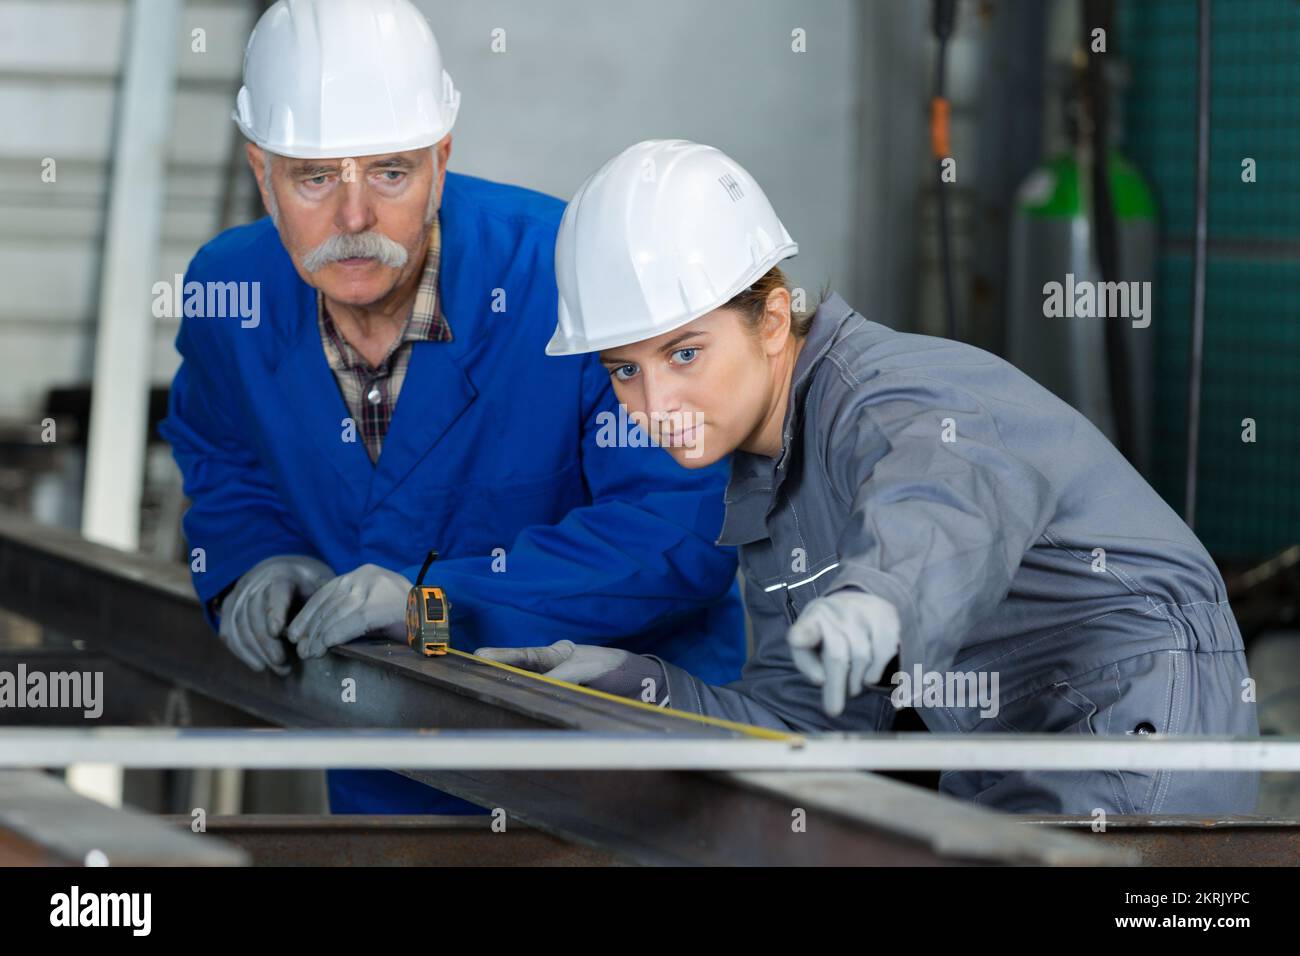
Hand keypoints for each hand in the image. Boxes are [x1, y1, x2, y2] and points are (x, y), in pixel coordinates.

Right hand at [218, 554, 332, 675]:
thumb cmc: (308, 584)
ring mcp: (240, 594)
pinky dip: (240, 650)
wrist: (284, 570)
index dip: (274, 611)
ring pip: (239, 623)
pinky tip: (257, 665)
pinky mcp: (230, 606)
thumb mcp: (321, 585)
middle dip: (267, 642)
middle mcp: (256, 582)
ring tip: (275, 668)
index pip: (275, 592)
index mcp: (282, 575)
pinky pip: (228, 630)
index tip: (277, 632)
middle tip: (282, 664)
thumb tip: (333, 630)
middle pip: (254, 612)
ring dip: (255, 650)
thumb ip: (326, 603)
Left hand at [286, 564, 412, 658]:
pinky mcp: (382, 604)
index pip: (326, 593)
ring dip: (319, 636)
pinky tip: (325, 646)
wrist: (439, 617)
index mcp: (363, 574)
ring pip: (336, 613)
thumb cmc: (406, 618)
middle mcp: (366, 575)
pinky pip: (352, 622)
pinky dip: (335, 635)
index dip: (307, 614)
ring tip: (309, 653)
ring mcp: (375, 588)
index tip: (294, 633)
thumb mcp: (374, 608)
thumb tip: (316, 632)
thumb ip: (349, 612)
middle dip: (310, 628)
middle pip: (328, 603)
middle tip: (300, 650)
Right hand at [475, 640, 666, 701]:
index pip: (521, 655)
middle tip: (474, 684)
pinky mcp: (565, 713)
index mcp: (555, 655)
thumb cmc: (615, 668)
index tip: (476, 659)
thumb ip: (562, 677)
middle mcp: (551, 674)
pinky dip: (533, 719)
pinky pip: (545, 715)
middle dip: (497, 680)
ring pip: (529, 698)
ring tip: (491, 705)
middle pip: (518, 677)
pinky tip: (521, 727)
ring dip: (515, 702)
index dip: (499, 657)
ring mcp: (556, 693)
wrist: (645, 687)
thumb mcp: (588, 667)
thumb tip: (537, 689)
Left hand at [786, 590, 900, 716]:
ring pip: (862, 658)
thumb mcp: (810, 646)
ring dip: (856, 681)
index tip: (798, 641)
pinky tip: (868, 676)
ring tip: (851, 686)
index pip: (805, 627)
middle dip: (836, 687)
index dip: (802, 635)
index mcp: (813, 617)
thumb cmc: (828, 636)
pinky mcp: (885, 615)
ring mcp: (863, 610)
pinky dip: (876, 672)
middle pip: (837, 656)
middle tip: (833, 710)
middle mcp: (837, 610)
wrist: (857, 605)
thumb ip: (808, 664)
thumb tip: (821, 680)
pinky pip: (884, 653)